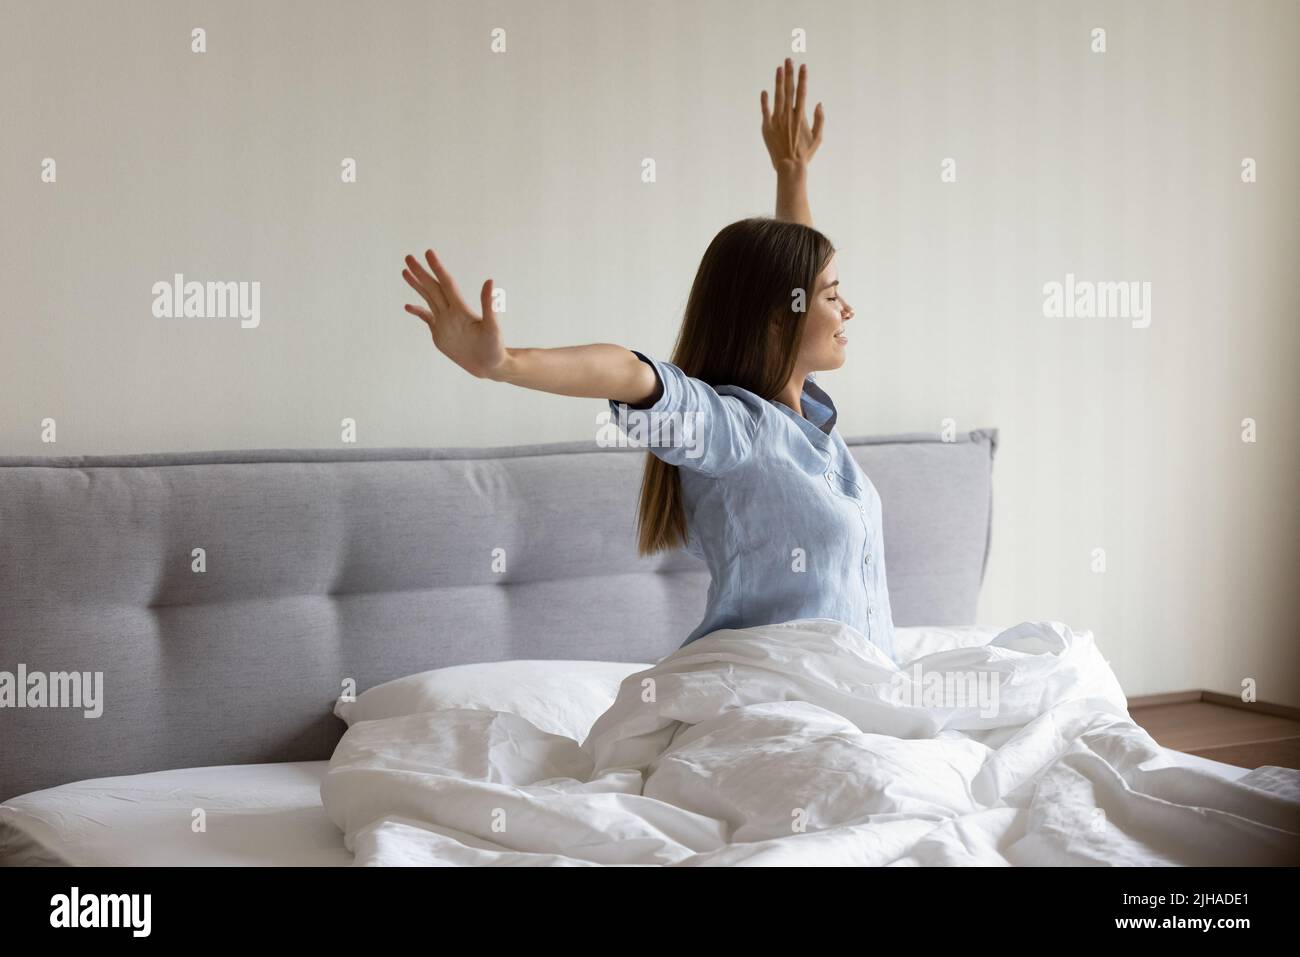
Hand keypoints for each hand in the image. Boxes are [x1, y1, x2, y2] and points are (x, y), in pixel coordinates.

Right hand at [402, 250, 506, 379]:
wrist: (491, 366)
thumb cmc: (495, 347)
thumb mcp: (492, 327)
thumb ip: (489, 305)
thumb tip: (490, 281)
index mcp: (461, 309)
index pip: (447, 284)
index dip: (437, 268)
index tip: (428, 253)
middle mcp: (451, 312)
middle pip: (433, 288)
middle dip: (421, 273)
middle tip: (408, 257)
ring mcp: (444, 322)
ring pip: (428, 299)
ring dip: (417, 285)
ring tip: (405, 271)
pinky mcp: (440, 334)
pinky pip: (426, 318)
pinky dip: (417, 312)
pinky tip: (408, 305)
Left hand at [760, 58, 823, 173]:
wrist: (790, 166)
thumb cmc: (805, 153)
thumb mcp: (818, 137)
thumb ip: (820, 119)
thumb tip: (819, 103)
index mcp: (801, 116)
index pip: (802, 92)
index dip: (803, 78)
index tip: (803, 66)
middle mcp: (788, 115)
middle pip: (789, 90)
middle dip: (789, 73)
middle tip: (788, 60)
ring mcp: (776, 120)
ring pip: (777, 96)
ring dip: (778, 81)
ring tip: (779, 68)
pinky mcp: (766, 127)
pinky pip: (765, 110)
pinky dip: (765, 101)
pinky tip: (765, 91)